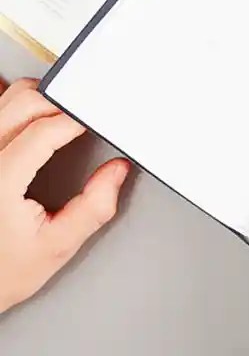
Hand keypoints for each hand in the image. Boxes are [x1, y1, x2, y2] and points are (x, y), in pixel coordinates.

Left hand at [0, 79, 129, 312]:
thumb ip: (93, 207)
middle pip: (22, 103)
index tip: (97, 119)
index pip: (43, 131)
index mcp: (0, 182)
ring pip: (5, 100)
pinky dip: (12, 106)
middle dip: (59, 102)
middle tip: (82, 115)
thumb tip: (117, 172)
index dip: (77, 119)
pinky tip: (27, 118)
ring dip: (35, 99)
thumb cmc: (2, 270)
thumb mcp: (57, 245)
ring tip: (58, 115)